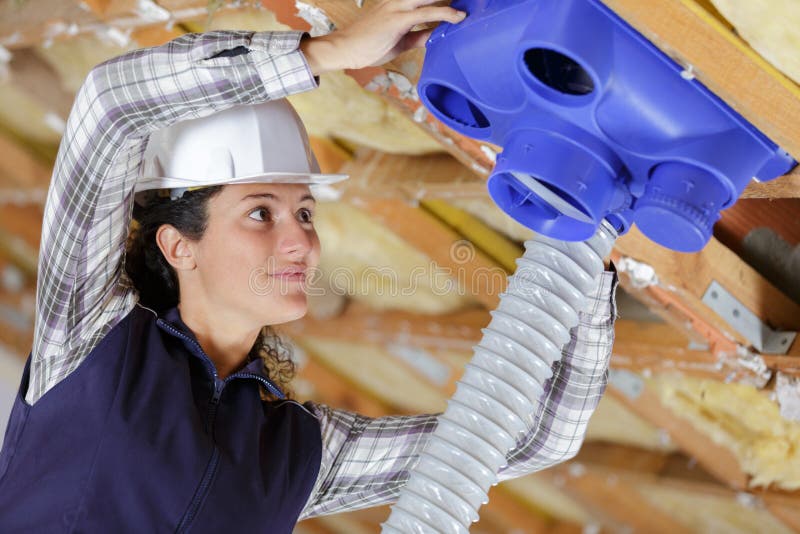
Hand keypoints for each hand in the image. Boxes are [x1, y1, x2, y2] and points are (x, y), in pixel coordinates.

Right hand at [300, 0, 466, 74]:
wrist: (346, 49)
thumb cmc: (369, 45)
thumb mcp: (400, 41)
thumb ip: (418, 36)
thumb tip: (435, 36)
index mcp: (398, 2)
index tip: (458, 1)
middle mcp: (399, 0)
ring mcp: (398, 7)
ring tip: (468, 2)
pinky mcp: (399, 19)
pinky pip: (427, 12)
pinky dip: (445, 13)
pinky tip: (458, 17)